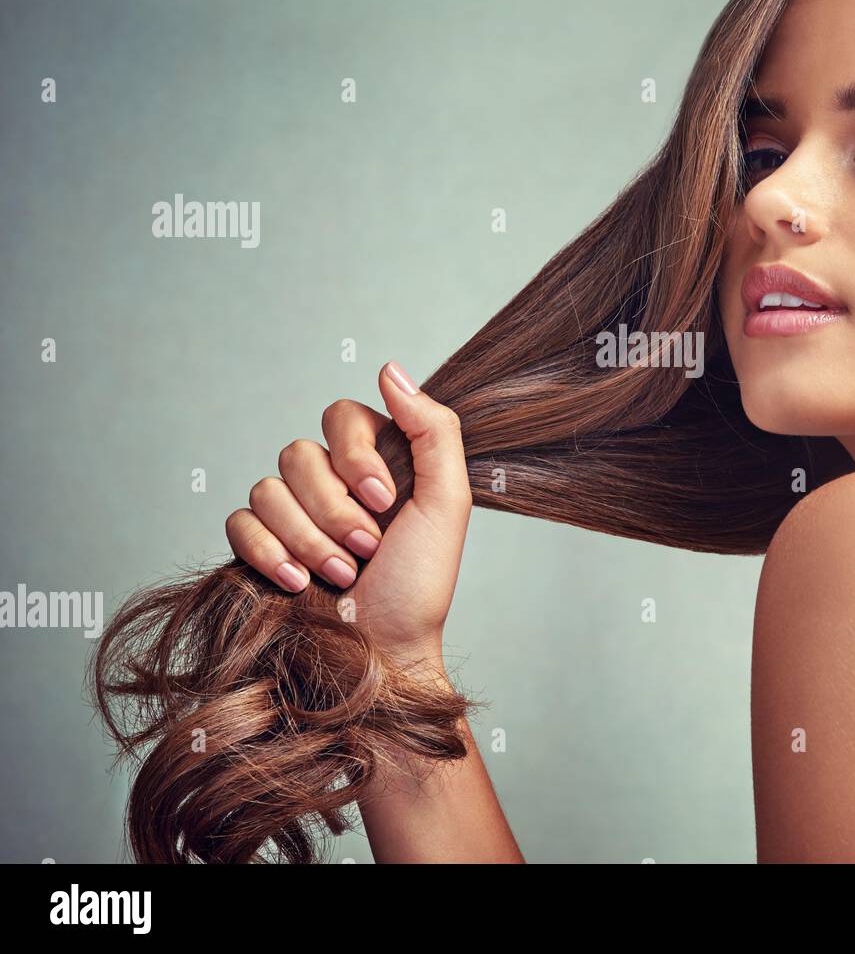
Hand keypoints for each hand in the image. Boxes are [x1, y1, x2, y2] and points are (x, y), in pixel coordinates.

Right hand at [225, 361, 471, 658]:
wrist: (386, 653)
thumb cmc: (422, 584)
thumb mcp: (448, 502)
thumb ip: (432, 429)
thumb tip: (390, 369)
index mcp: (376, 461)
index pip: (341, 415)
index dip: (355, 455)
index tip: (386, 501)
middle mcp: (330, 480)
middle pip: (298, 454)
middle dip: (334, 510)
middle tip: (367, 550)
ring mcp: (292, 513)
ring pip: (266, 489)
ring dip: (308, 539)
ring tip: (342, 575)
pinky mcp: (260, 547)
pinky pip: (238, 522)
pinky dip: (267, 552)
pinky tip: (297, 583)